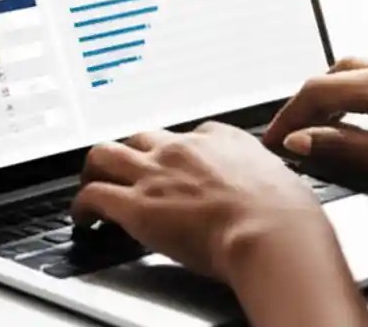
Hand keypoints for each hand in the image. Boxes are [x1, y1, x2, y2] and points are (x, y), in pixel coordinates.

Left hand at [72, 122, 333, 282]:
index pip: (187, 135)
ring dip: (95, 170)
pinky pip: (92, 195)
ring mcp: (155, 174)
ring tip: (91, 184)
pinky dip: (82, 207)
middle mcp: (183, 148)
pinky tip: (83, 218)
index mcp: (220, 138)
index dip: (176, 152)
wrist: (272, 232)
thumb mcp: (280, 178)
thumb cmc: (285, 216)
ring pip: (104, 154)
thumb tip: (267, 186)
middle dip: (131, 152)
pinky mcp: (136, 205)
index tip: (173, 166)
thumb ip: (261, 176)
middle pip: (141, 136)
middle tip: (125, 170)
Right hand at [262, 58, 367, 191]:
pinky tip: (359, 119)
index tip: (273, 139)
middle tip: (290, 131)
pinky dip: (355, 96)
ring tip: (318, 125)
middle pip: (334, 74)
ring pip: (357, 74)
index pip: (317, 90)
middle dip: (306, 101)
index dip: (288, 116)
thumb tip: (300, 140)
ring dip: (330, 96)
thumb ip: (342, 146)